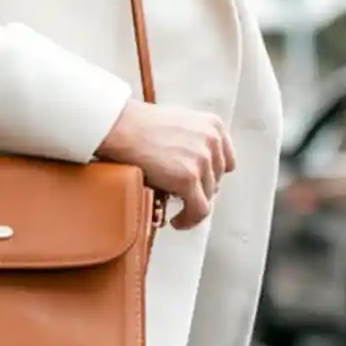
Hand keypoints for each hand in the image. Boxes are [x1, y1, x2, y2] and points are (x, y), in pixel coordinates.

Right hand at [96, 100, 234, 229]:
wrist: (120, 127)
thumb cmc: (137, 125)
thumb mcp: (177, 124)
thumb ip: (192, 141)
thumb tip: (190, 165)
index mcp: (212, 125)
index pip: (225, 160)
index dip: (210, 176)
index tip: (199, 184)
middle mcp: (212, 141)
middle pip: (216, 180)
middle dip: (199, 190)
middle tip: (181, 197)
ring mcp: (202, 160)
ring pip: (207, 197)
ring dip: (191, 205)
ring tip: (176, 209)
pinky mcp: (188, 178)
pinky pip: (198, 210)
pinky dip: (189, 220)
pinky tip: (177, 221)